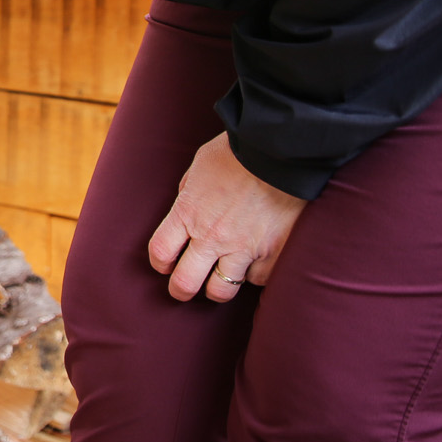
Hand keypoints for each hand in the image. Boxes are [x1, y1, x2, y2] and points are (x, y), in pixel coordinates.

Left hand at [148, 133, 306, 302]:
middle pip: (185, 283)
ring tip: (220, 281)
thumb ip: (190, 192)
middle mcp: (212, 237)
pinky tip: (253, 264)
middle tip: (183, 289)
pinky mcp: (274, 253)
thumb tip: (187, 205)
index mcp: (189, 213)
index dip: (159, 263)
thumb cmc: (239, 151)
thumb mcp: (201, 165)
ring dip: (217, 288)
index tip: (165, 264)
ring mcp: (244, 248)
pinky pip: (258, 279)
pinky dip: (254, 274)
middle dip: (180, 289)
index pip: (160, 252)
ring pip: (221, 291)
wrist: (282, 151)